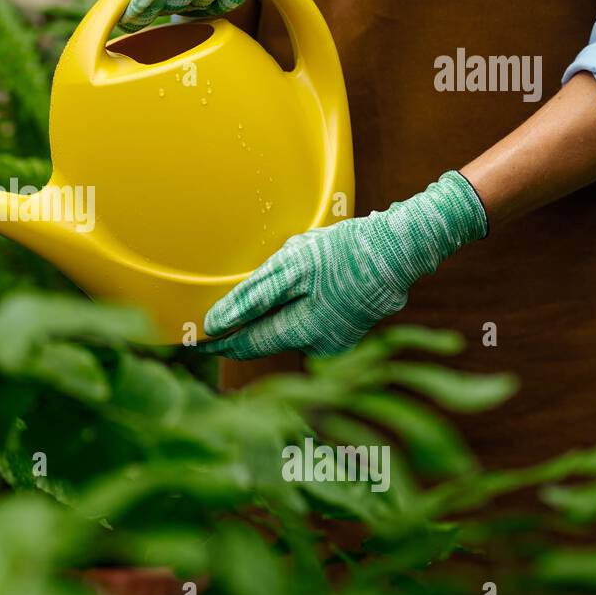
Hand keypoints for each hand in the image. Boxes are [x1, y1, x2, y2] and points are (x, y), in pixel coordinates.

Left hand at [201, 172, 487, 358]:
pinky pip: (311, 321)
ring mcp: (338, 340)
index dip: (220, 342)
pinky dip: (301, 308)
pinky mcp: (349, 330)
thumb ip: (252, 298)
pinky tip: (313, 285)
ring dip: (277, 313)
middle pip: (269, 339)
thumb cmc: (346, 252)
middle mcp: (320, 346)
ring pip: (290, 329)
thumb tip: (216, 324)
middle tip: (215, 322)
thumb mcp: (293, 267)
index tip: (194, 341)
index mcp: (304, 333)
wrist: (401, 247)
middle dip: (245, 327)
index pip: (248, 345)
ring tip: (285, 286)